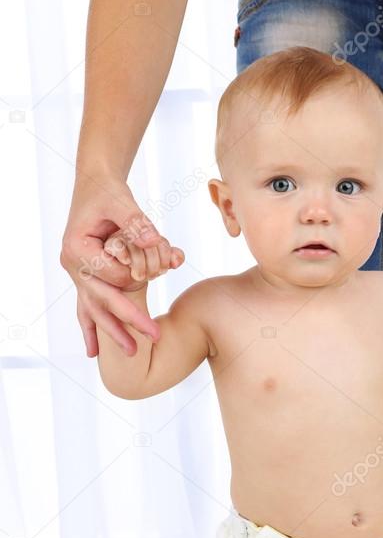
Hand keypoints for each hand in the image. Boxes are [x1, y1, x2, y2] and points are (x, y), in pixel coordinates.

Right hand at [60, 172, 184, 356]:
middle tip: (155, 336)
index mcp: (77, 249)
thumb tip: (155, 241)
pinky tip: (93, 352)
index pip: (113, 277)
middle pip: (103, 300)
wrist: (95, 185)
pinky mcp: (85, 278)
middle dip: (129, 320)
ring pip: (94, 311)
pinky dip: (91, 330)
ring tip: (132, 353)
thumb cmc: (108, 191)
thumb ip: (138, 223)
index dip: (136, 276)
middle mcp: (73, 266)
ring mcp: (77, 275)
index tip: (152, 270)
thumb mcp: (123, 201)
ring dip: (112, 333)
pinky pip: (87, 308)